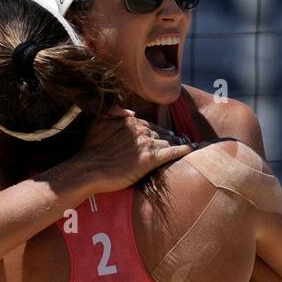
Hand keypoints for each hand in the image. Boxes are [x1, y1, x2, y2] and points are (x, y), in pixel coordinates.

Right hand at [69, 109, 192, 195]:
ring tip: (186, 147)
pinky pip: (173, 152)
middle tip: (177, 143)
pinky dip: (184, 150)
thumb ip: (113, 112)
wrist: (88, 169)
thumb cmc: (90, 150)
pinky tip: (192, 149)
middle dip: (169, 138)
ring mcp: (147, 143)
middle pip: (162, 133)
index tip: (162, 137)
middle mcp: (141, 129)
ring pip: (169, 141)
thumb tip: (130, 111)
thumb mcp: (97, 123)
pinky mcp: (151, 159)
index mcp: (131, 122)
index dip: (157, 133)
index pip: (151, 125)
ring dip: (176, 144)